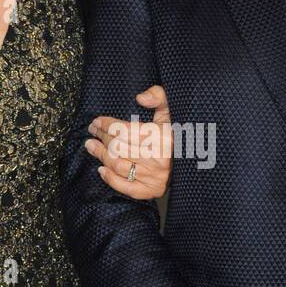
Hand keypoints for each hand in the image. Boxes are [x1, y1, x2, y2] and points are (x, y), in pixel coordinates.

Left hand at [84, 84, 171, 199]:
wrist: (193, 159)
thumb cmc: (178, 132)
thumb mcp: (172, 110)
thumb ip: (158, 96)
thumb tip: (140, 98)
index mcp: (162, 137)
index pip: (125, 130)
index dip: (107, 125)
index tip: (97, 121)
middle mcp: (158, 159)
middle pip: (118, 147)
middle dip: (101, 138)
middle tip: (92, 132)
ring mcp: (155, 177)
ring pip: (118, 165)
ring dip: (101, 155)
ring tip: (92, 146)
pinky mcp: (152, 190)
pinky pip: (126, 187)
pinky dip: (110, 179)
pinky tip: (101, 169)